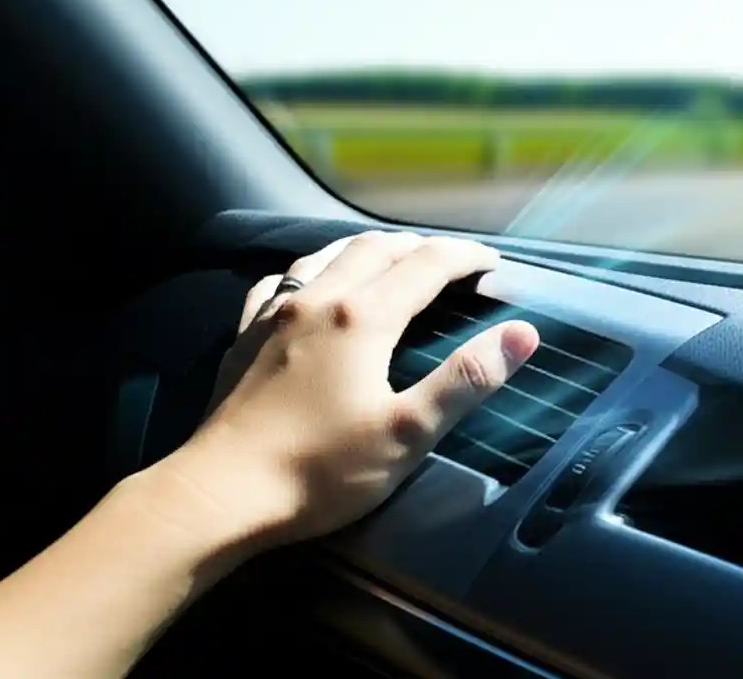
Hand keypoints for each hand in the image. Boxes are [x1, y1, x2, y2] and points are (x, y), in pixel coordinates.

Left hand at [144, 231, 538, 549]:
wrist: (219, 495)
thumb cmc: (320, 471)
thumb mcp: (408, 433)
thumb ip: (466, 380)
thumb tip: (523, 333)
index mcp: (363, 318)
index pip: (426, 265)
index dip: (465, 257)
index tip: (492, 262)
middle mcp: (318, 301)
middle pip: (376, 250)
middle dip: (420, 247)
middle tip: (451, 260)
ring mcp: (274, 317)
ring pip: (325, 257)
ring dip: (367, 249)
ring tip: (391, 257)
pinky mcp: (244, 339)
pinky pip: (280, 284)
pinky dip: (310, 272)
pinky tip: (308, 285)